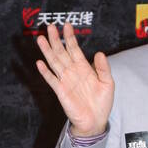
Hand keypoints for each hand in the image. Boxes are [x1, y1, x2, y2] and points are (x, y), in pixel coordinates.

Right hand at [35, 21, 113, 135]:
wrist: (95, 121)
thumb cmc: (102, 103)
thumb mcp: (108, 83)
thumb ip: (104, 68)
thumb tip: (99, 53)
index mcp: (84, 68)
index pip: (74, 49)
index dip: (70, 38)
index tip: (66, 25)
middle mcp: (73, 72)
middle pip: (62, 52)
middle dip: (56, 39)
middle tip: (50, 26)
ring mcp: (65, 81)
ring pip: (54, 62)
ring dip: (47, 51)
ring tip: (41, 39)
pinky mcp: (61, 91)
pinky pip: (51, 80)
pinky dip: (45, 72)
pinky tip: (40, 63)